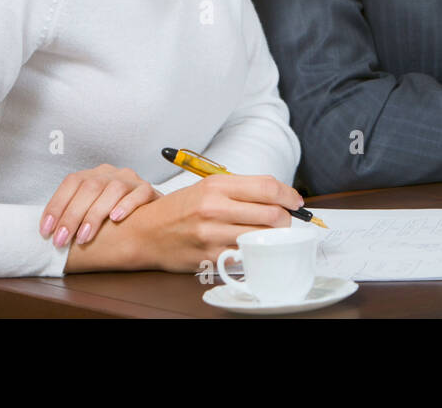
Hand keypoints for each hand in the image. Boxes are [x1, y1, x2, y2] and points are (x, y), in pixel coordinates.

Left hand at [40, 163, 156, 247]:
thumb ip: (74, 214)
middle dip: (72, 215)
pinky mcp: (148, 190)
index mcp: (93, 175)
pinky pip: (139, 193)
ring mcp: (131, 180)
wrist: (150, 216)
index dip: (56, 205)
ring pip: (113, 189)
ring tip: (84, 237)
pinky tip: (116, 218)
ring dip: (95, 214)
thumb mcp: (90, 210)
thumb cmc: (113, 216)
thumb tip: (49, 233)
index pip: (71, 183)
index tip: (46, 231)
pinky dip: (126, 205)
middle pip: (89, 187)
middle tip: (62, 240)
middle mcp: (111, 174)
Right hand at [67, 174, 302, 273]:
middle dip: (287, 220)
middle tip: (286, 222)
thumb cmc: (179, 209)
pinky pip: (246, 256)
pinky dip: (255, 253)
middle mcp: (215, 207)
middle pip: (272, 214)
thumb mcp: (206, 188)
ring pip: (263, 237)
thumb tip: (279, 196)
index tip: (296, 202)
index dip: (289, 195)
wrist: (145, 232)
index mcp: (216, 185)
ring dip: (274, 238)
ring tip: (270, 236)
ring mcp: (213, 235)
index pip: (267, 186)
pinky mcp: (210, 257)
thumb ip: (241, 190)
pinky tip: (252, 249)